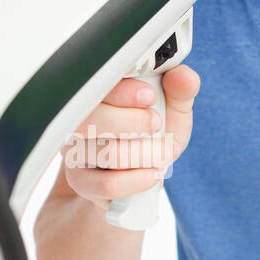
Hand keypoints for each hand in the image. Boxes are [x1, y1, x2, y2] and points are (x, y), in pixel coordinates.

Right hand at [61, 65, 199, 212]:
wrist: (138, 175)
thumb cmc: (152, 136)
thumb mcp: (172, 111)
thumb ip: (180, 90)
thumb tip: (184, 77)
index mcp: (99, 94)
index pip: (96, 86)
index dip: (125, 91)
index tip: (149, 96)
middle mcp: (80, 119)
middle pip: (94, 118)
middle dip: (136, 123)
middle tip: (157, 125)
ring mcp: (75, 151)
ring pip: (107, 152)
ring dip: (145, 153)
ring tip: (160, 152)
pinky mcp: (80, 181)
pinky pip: (108, 183)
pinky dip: (138, 179)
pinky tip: (151, 173)